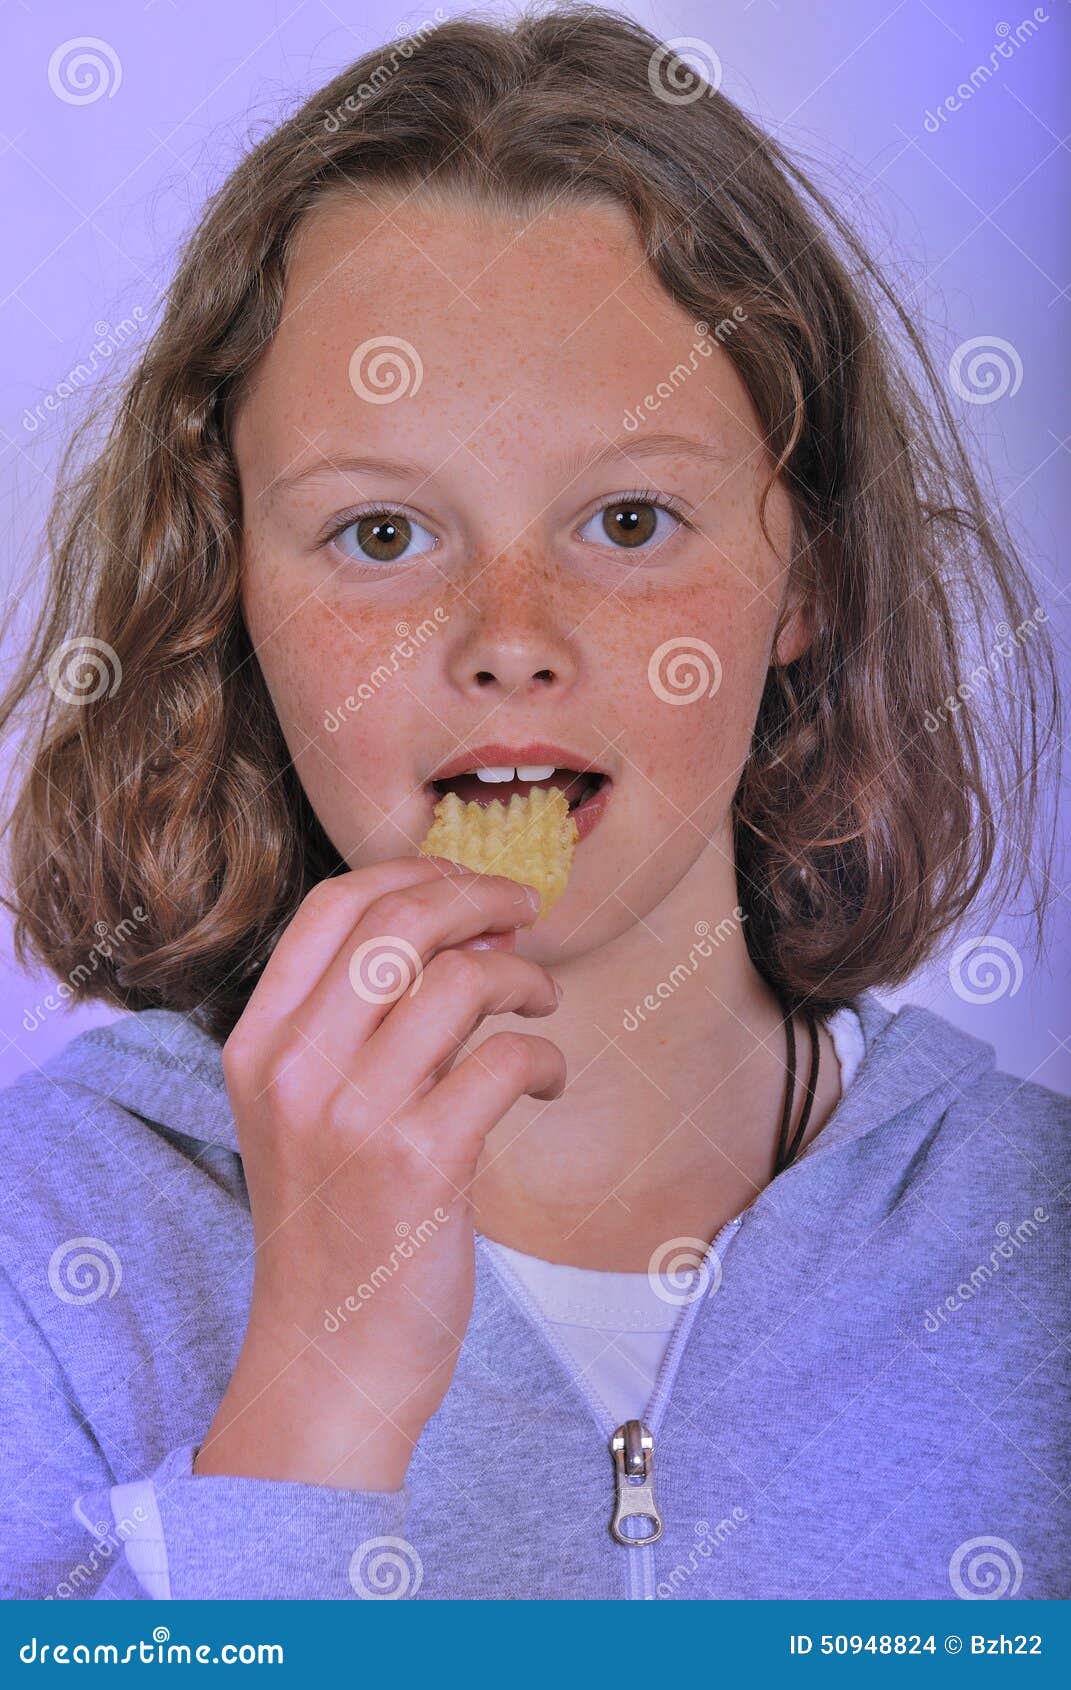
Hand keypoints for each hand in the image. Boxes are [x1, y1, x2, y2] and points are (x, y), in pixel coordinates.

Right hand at [193, 856, 564, 1490]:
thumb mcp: (305, 1112)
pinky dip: (545, 1054)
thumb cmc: (335, 1224)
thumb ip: (355, 1023)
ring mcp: (354, 1117)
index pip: (333, 906)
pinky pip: (504, 1060)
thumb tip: (460, 927)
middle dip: (481, 898)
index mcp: (258, 1044)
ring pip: (460, 980)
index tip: (468, 883)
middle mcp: (295, 1070)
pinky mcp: (421, 1166)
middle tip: (526, 913)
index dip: (415, 874)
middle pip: (400, 924)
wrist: (329, 1356)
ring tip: (542, 1001)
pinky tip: (547, 1079)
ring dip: (524, 976)